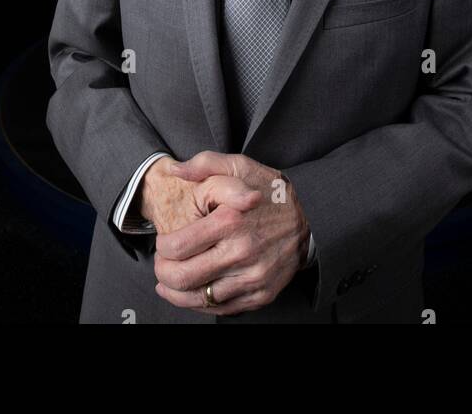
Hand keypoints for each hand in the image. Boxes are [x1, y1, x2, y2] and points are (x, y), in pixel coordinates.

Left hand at [152, 151, 311, 315]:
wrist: (310, 219)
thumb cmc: (269, 192)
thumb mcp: (240, 166)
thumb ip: (204, 164)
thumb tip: (174, 170)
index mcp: (231, 220)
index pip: (178, 247)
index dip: (162, 248)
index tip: (163, 243)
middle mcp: (241, 252)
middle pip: (184, 277)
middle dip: (163, 273)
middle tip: (161, 265)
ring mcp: (253, 277)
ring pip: (200, 298)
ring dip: (176, 293)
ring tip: (169, 283)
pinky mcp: (261, 294)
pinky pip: (221, 308)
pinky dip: (201, 304)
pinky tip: (193, 293)